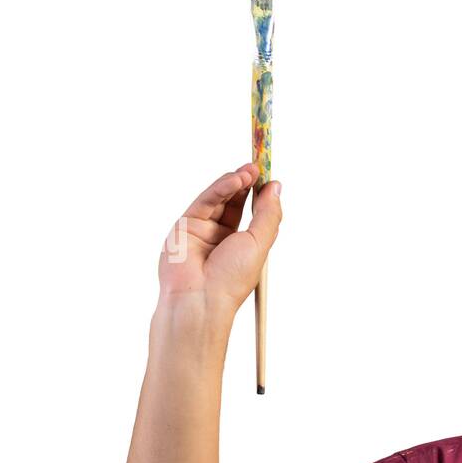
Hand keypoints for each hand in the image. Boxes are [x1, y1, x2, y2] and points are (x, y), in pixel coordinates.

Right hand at [158, 163, 282, 310]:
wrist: (200, 297)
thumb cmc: (231, 279)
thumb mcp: (259, 243)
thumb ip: (268, 214)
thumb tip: (275, 187)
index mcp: (242, 246)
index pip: (253, 214)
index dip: (261, 195)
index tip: (269, 176)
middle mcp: (222, 237)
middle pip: (236, 202)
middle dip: (248, 183)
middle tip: (259, 165)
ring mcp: (203, 230)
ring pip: (221, 198)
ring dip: (236, 182)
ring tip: (250, 170)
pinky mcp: (186, 224)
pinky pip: (206, 201)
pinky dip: (221, 188)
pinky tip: (235, 179)